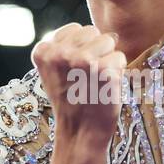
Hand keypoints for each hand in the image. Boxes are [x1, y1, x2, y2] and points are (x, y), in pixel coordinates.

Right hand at [32, 24, 126, 141]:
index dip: (80, 49)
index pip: (76, 29)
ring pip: (109, 41)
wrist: (80, 133)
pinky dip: (118, 72)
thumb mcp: (55, 71)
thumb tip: (107, 33)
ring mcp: (82, 61)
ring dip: (108, 59)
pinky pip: (120, 58)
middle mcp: (60, 53)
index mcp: (44, 51)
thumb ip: (66, 47)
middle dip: (96, 50)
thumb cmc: (72, 100)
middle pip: (93, 31)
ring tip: (96, 81)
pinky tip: (105, 88)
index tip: (73, 72)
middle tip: (87, 78)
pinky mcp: (103, 71)